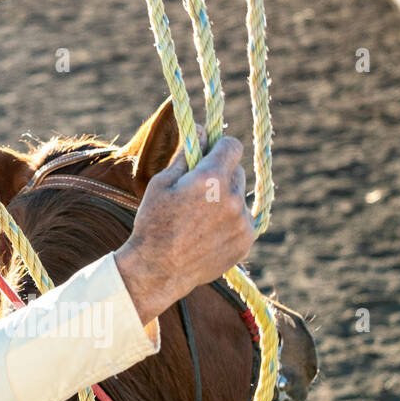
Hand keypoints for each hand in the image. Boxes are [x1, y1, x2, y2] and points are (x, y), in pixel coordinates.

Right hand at [115, 130, 253, 325]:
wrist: (158, 269)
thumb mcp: (162, 183)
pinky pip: (243, 220)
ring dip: (226, 198)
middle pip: (237, 170)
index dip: (220, 145)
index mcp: (211, 179)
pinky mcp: (246, 241)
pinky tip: (207, 232)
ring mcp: (242, 222)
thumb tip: (202, 131)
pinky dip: (230, 220)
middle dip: (221, 172)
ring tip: (199, 216)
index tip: (209, 151)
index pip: (232, 145)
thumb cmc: (153, 222)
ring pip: (240, 196)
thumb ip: (186, 155)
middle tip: (198, 188)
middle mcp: (233, 198)